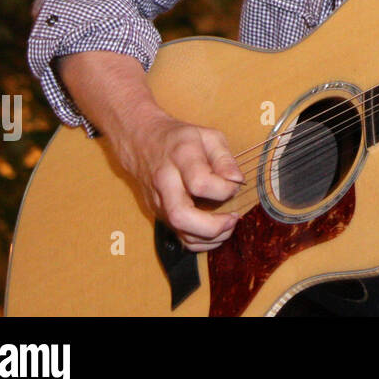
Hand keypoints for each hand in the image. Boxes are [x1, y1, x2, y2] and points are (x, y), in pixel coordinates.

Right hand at [112, 109, 243, 251]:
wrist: (142, 142)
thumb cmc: (180, 139)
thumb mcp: (208, 136)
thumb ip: (224, 158)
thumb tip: (236, 181)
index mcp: (180, 157)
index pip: (200, 182)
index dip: (223, 189)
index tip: (235, 184)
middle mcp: (165, 182)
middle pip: (181, 215)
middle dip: (212, 226)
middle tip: (233, 218)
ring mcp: (158, 201)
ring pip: (179, 231)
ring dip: (209, 237)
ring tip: (229, 225)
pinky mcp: (158, 214)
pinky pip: (178, 236)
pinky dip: (200, 242)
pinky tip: (216, 232)